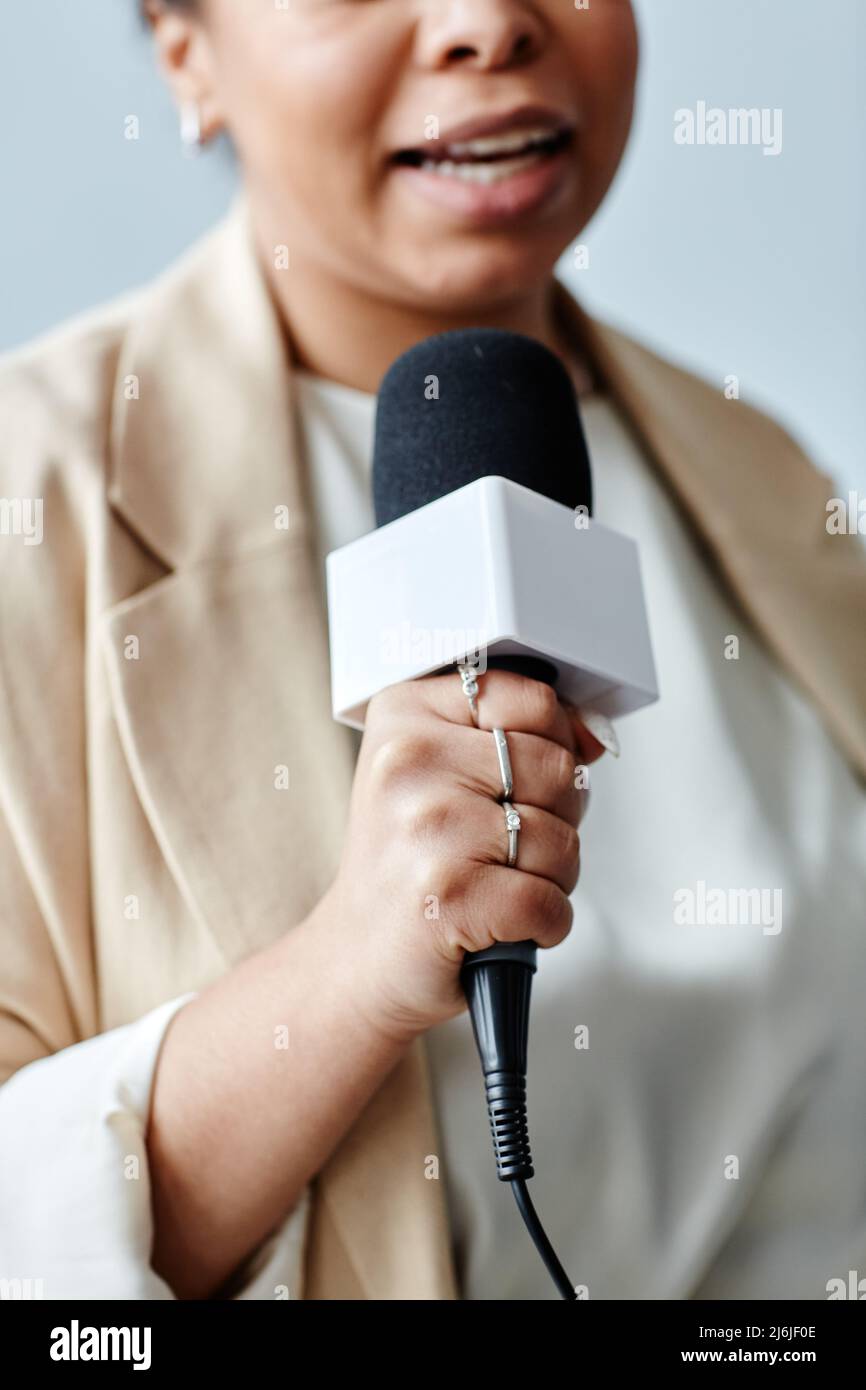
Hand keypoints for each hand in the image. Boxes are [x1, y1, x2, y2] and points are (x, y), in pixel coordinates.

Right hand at [319, 669, 607, 1043]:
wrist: (359, 954)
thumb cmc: (410, 863)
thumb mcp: (444, 772)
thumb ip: (520, 737)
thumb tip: (596, 734)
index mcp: (407, 713)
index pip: (534, 701)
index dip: (551, 746)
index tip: (521, 780)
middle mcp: (410, 761)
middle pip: (557, 770)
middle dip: (555, 819)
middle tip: (505, 846)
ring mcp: (428, 828)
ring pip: (560, 840)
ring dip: (551, 878)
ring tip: (499, 884)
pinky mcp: (449, 896)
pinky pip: (549, 902)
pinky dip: (545, 924)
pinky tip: (505, 923)